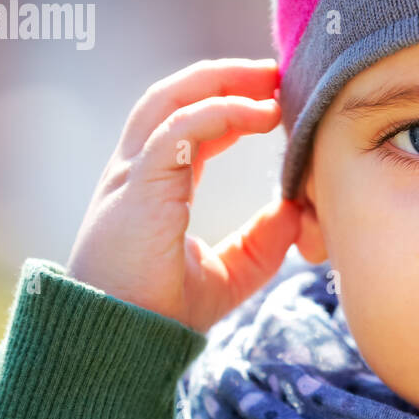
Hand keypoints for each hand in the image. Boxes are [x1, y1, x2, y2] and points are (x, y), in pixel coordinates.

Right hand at [65, 58, 301, 332]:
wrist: (122, 346)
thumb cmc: (163, 314)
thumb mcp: (228, 273)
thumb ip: (260, 241)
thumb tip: (296, 209)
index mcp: (152, 185)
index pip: (187, 124)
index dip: (229, 103)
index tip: (274, 96)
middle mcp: (137, 171)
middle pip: (174, 97)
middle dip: (224, 76)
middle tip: (275, 71)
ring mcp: (132, 175)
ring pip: (170, 100)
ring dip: (222, 81)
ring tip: (269, 78)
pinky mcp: (138, 187)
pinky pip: (177, 131)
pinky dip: (219, 112)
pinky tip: (259, 113)